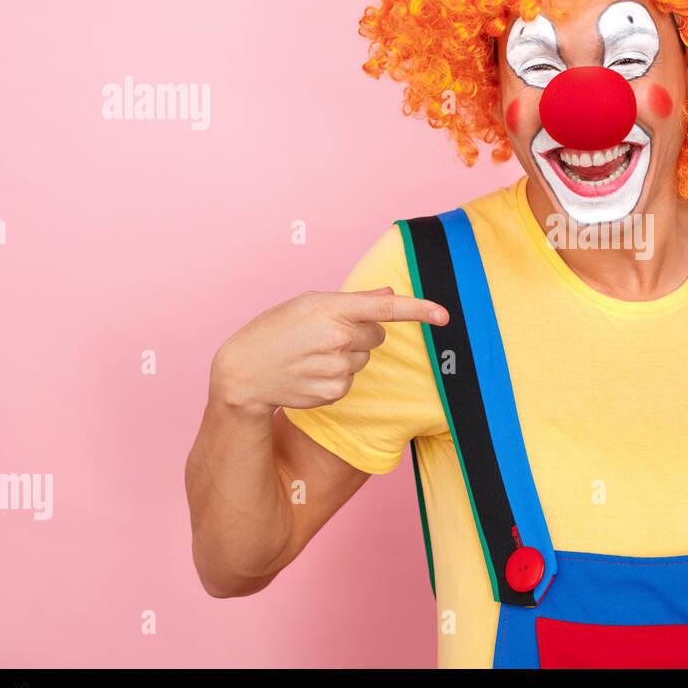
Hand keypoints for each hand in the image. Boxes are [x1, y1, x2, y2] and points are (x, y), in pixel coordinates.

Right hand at [209, 287, 448, 419]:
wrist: (243, 372)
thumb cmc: (276, 329)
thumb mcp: (308, 304)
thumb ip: (353, 301)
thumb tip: (390, 295)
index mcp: (332, 309)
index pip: (385, 308)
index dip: (419, 310)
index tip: (444, 314)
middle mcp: (338, 338)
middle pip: (377, 335)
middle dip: (360, 333)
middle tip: (325, 335)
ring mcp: (337, 367)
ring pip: (364, 359)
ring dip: (346, 355)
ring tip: (312, 355)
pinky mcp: (335, 391)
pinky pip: (352, 380)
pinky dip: (336, 376)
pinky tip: (311, 372)